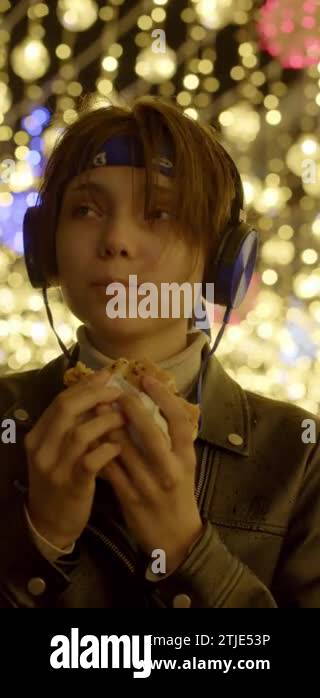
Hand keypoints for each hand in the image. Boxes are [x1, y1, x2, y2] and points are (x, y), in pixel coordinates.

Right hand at [24, 367, 124, 548]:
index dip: (86, 385)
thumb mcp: (58, 451)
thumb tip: (101, 393)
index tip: (109, 375)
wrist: (49, 523)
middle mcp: (42, 449)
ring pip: (80, 433)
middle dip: (96, 395)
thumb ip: (73, 426)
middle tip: (120, 391)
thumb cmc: (61, 480)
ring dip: (106, 421)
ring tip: (125, 418)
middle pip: (66, 409)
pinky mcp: (72, 486)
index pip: (61, 400)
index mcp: (38, 436)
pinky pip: (90, 461)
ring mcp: (55, 468)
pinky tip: (120, 447)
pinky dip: (107, 450)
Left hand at [96, 375, 203, 572]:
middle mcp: (170, 469)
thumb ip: (171, 438)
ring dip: (109, 425)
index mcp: (186, 457)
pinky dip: (100, 451)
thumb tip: (154, 403)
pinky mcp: (130, 498)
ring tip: (96, 407)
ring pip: (125, 449)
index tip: (147, 379)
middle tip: (116, 390)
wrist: (176, 537)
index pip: (180, 421)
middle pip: (151, 432)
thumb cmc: (179, 494)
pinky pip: (111, 469)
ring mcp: (149, 485)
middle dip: (132, 408)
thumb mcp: (183, 464)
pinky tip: (90, 438)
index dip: (164, 397)